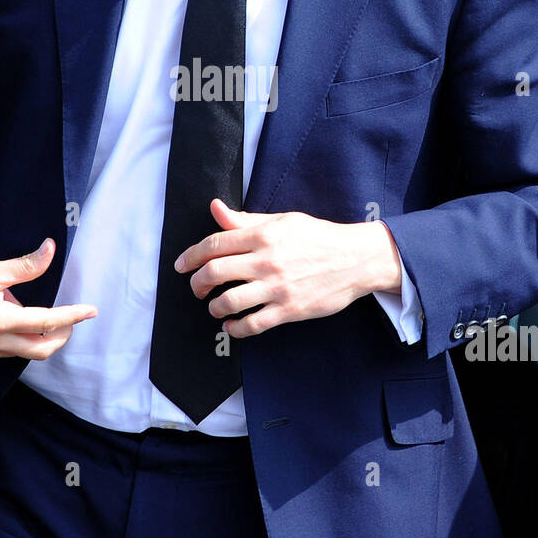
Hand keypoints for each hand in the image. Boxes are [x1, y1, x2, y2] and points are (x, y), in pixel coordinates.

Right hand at [0, 237, 96, 362]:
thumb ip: (25, 266)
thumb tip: (49, 251)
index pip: (46, 322)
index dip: (72, 316)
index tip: (90, 311)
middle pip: (40, 349)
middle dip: (61, 336)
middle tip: (70, 319)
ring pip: (21, 353)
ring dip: (36, 337)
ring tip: (31, 313)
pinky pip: (2, 354)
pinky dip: (15, 341)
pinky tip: (9, 321)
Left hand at [175, 199, 401, 338]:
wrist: (355, 259)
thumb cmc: (318, 237)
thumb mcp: (282, 221)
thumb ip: (245, 220)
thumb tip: (215, 208)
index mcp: (262, 235)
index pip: (214, 244)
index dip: (190, 256)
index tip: (181, 265)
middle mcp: (265, 260)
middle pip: (214, 273)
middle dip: (197, 284)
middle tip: (196, 289)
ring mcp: (277, 287)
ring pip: (228, 302)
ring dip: (214, 308)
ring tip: (215, 308)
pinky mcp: (289, 310)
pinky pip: (252, 324)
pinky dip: (236, 328)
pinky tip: (233, 326)